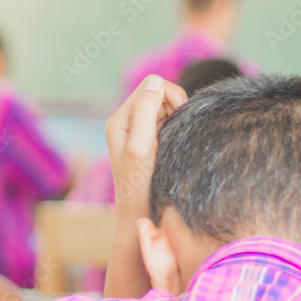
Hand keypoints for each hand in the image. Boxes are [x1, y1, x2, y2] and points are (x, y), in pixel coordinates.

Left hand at [105, 75, 186, 214]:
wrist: (141, 218)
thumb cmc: (141, 189)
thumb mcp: (141, 149)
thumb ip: (145, 113)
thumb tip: (156, 81)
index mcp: (119, 120)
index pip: (150, 85)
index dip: (171, 95)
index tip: (181, 117)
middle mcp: (125, 123)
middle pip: (157, 92)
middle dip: (175, 105)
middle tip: (180, 131)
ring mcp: (137, 132)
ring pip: (164, 106)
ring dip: (177, 117)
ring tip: (177, 141)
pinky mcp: (149, 141)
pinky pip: (167, 121)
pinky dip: (177, 126)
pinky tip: (177, 145)